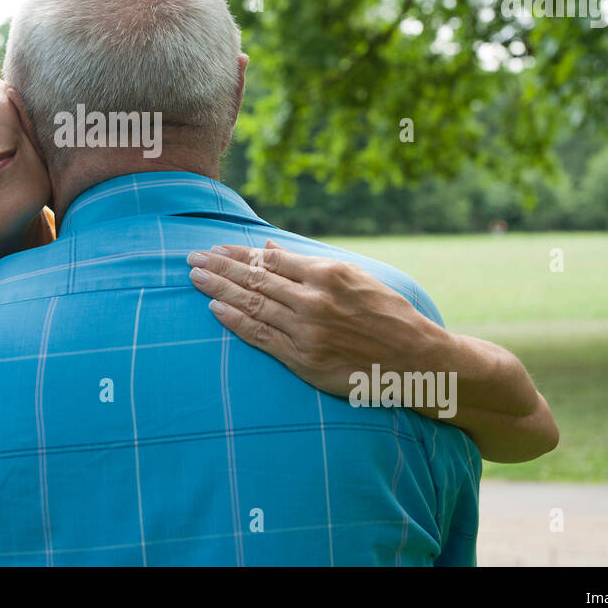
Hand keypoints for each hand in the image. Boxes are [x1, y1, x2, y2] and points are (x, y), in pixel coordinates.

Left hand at [185, 240, 437, 398]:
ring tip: (195, 277)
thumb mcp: (355, 276)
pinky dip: (235, 322)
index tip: (216, 247)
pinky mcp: (304, 360)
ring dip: (219, 290)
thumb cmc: (387, 314)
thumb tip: (270, 249)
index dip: (238, 252)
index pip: (270, 260)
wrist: (416, 360)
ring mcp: (307, 332)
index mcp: (328, 274)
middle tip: (191, 257)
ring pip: (252, 306)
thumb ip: (309, 263)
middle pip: (254, 279)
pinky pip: (261, 337)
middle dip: (219, 266)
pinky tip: (215, 309)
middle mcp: (314, 301)